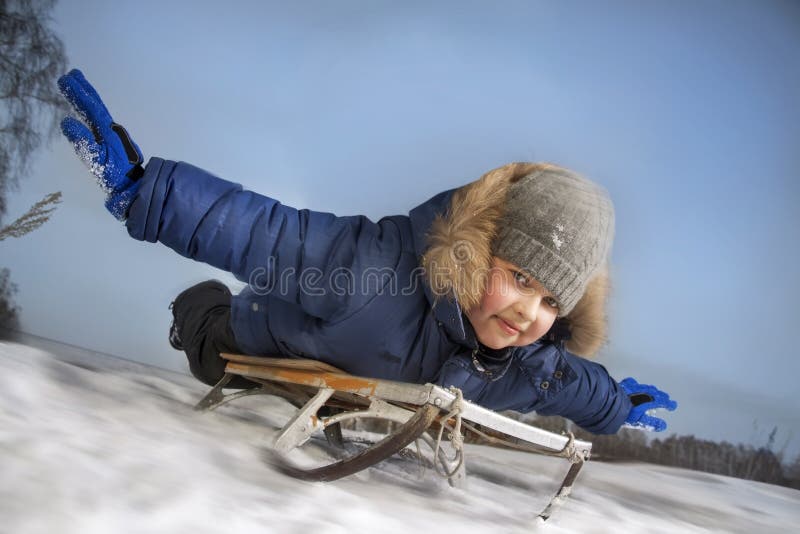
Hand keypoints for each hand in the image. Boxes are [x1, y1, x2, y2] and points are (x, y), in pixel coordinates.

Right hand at [58, 69, 143, 219]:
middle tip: (72, 74)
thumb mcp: (96, 159)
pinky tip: (85, 113)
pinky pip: (97, 121)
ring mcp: (113, 136)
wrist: (133, 187)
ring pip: (97, 112)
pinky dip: (90, 112)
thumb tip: (67, 121)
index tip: (66, 78)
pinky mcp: (112, 143)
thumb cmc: (115, 175)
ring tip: (76, 88)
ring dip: (86, 99)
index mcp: (108, 131)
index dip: (78, 92)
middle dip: (83, 90)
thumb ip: (82, 141)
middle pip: (95, 105)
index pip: (91, 106)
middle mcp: (112, 130)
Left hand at [620, 377, 676, 431]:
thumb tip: (663, 425)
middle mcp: (645, 392)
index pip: (662, 402)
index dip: (668, 404)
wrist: (611, 401)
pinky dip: (637, 385)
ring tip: (654, 391)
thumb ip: (652, 423)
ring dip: (652, 390)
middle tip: (666, 398)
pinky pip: (633, 383)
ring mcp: (635, 387)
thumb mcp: (641, 421)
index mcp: (650, 400)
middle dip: (662, 396)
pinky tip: (635, 384)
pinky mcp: (626, 385)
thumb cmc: (627, 413)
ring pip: (647, 387)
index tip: (673, 405)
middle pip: (656, 393)